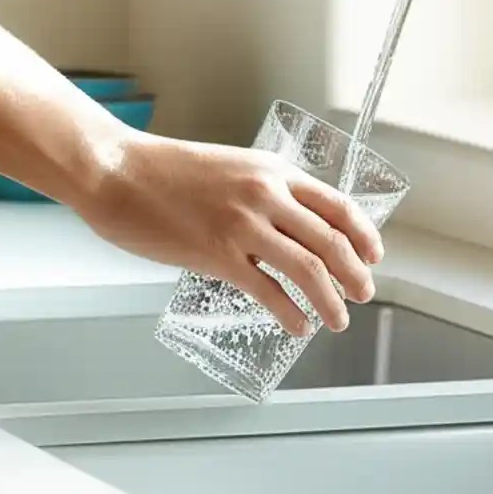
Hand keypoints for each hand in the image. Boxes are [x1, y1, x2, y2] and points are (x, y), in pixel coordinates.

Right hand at [73, 132, 383, 335]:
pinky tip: (297, 325)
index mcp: (274, 170)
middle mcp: (267, 195)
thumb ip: (262, 192)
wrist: (117, 171)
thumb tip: (285, 226)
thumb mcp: (231, 168)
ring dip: (331, 299)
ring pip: (309, 268)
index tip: (375, 254)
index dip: (364, 234)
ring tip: (338, 320)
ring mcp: (243, 225)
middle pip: (332, 240)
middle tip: (363, 293)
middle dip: (355, 273)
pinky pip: (267, 290)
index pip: (338, 204)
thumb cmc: (165, 171)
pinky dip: (290, 312)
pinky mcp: (217, 254)